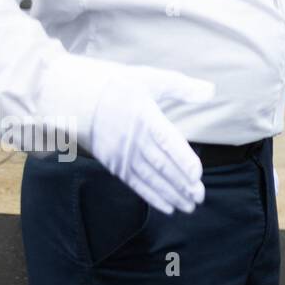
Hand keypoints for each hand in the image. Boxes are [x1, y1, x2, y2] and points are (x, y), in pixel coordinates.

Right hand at [86, 72, 213, 214]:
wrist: (73, 97)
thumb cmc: (115, 85)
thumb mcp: (149, 79)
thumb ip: (181, 87)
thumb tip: (211, 90)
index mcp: (145, 118)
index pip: (166, 142)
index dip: (181, 159)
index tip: (197, 174)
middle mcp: (133, 140)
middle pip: (161, 165)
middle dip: (181, 183)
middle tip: (200, 197)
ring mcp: (122, 154)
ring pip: (149, 178)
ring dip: (170, 193)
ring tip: (188, 206)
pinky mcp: (113, 163)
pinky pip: (135, 183)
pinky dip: (151, 196)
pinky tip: (167, 206)